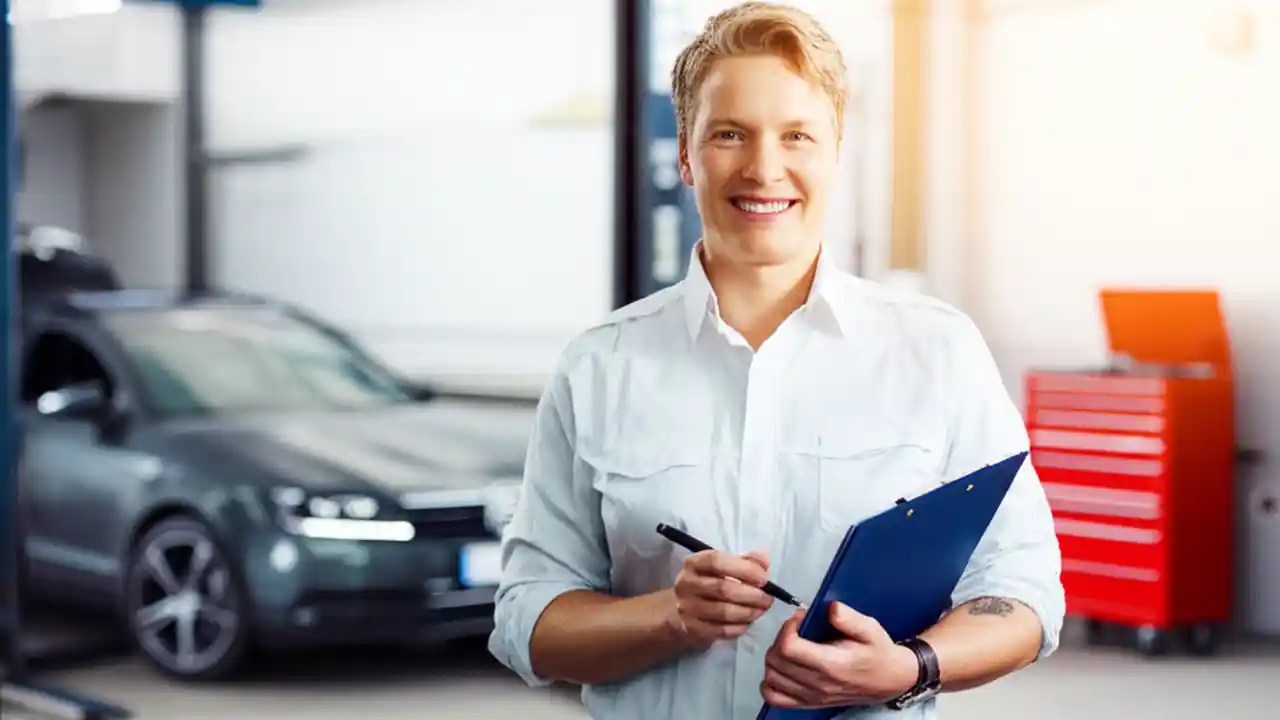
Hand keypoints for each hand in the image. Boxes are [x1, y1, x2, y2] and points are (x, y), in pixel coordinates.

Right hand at [668, 549, 773, 646]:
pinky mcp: (693, 629)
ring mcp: (687, 608)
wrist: (683, 610)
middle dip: (752, 595)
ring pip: (724, 612)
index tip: (763, 578)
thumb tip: (764, 561)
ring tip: (761, 609)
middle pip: (723, 589)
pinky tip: (748, 622)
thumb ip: (746, 561)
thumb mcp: (723, 566)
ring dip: (749, 612)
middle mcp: (687, 584)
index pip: (716, 562)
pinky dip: (740, 626)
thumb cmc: (709, 582)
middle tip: (768, 598)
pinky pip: (722, 630)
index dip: (744, 569)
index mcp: (694, 563)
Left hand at [761, 602, 918, 708]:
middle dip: (780, 639)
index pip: (789, 648)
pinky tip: (783, 669)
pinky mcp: (809, 703)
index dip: (788, 628)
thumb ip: (849, 618)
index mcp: (831, 664)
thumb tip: (831, 608)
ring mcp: (812, 696)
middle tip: (795, 630)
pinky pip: (775, 698)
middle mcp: (818, 684)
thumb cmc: (878, 653)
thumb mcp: (870, 629)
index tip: (799, 620)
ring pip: (772, 678)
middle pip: (776, 661)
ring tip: (790, 647)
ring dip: (774, 659)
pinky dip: (771, 683)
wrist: (889, 680)